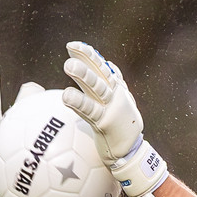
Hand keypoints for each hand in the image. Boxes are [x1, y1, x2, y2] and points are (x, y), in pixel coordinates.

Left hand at [62, 42, 143, 161]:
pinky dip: (79, 102)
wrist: (130, 152)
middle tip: (71, 46)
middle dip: (87, 57)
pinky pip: (90, 110)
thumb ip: (111, 83)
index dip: (89, 54)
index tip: (73, 44)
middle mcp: (115, 94)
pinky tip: (66, 95)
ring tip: (68, 65)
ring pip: (98, 87)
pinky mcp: (106, 122)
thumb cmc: (120, 127)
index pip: (101, 67)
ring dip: (84, 75)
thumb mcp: (119, 102)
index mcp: (116, 88)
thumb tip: (107, 63)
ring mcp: (112, 107)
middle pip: (100, 71)